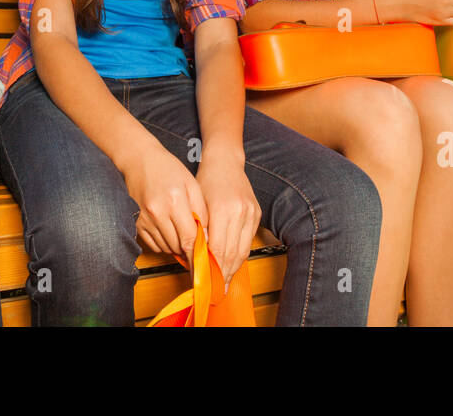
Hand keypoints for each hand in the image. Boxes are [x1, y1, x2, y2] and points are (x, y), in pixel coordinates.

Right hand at [124, 145, 207, 261]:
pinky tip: (170, 231)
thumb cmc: (168, 169)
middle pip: (178, 246)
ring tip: (184, 233)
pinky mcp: (136, 224)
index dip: (199, 253)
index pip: (190, 238)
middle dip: (190, 249)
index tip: (207, 260)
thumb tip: (207, 237)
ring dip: (178, 247)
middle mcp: (157, 213)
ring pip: (167, 248)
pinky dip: (165, 244)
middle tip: (198, 245)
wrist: (139, 160)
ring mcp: (144, 219)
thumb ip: (201, 211)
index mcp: (175, 201)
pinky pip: (154, 245)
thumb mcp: (192, 184)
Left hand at [196, 154, 259, 288]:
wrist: (225, 162)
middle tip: (214, 289)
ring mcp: (251, 213)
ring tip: (223, 282)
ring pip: (242, 251)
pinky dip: (239, 256)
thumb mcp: (197, 204)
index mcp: (222, 209)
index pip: (217, 249)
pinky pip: (247, 242)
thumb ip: (198, 231)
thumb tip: (195, 259)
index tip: (202, 281)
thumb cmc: (205, 181)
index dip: (210, 269)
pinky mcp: (257, 214)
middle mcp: (240, 212)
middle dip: (222, 274)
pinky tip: (231, 264)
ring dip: (232, 269)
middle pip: (232, 253)